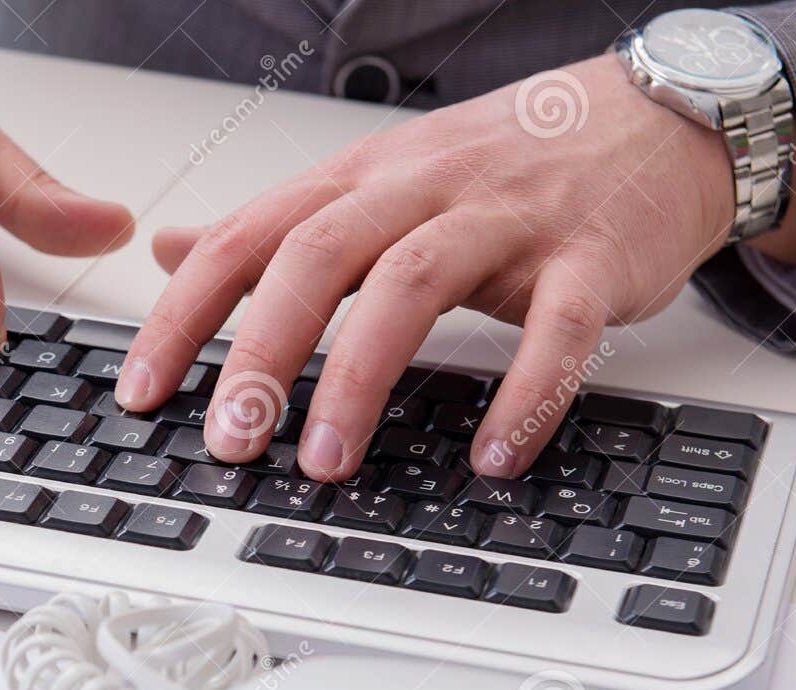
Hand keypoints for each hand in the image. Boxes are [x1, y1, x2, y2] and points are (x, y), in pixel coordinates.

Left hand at [117, 54, 788, 479]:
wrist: (654, 117)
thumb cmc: (505, 162)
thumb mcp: (375, 180)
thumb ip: (276, 225)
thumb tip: (174, 249)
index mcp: (361, 179)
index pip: (248, 236)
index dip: (186, 316)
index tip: (142, 393)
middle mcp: (422, 190)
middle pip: (320, 256)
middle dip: (263, 353)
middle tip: (229, 444)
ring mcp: (509, 220)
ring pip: (414, 285)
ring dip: (359, 380)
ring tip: (324, 465)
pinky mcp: (593, 259)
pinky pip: (557, 329)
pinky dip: (524, 395)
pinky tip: (492, 458)